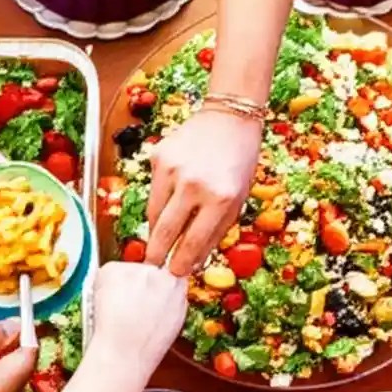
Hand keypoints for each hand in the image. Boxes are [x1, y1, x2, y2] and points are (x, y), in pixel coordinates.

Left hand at [89, 262, 186, 376]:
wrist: (125, 351)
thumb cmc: (146, 346)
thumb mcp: (174, 319)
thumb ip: (170, 298)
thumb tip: (160, 292)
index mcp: (175, 284)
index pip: (167, 272)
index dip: (154, 284)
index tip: (147, 293)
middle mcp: (156, 271)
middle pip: (145, 270)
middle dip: (136, 284)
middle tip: (128, 307)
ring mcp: (133, 268)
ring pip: (124, 273)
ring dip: (120, 286)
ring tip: (117, 312)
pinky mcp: (112, 269)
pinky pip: (106, 275)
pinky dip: (102, 288)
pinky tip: (106, 308)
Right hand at [145, 109, 260, 274]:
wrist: (229, 118)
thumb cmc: (239, 161)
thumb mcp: (238, 200)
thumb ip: (215, 232)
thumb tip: (191, 261)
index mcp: (220, 198)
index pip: (192, 242)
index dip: (180, 263)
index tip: (173, 274)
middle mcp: (194, 184)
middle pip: (165, 232)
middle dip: (157, 254)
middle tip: (153, 267)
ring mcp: (172, 170)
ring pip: (154, 213)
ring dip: (156, 230)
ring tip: (158, 240)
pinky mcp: (158, 158)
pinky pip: (154, 191)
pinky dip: (160, 201)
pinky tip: (170, 200)